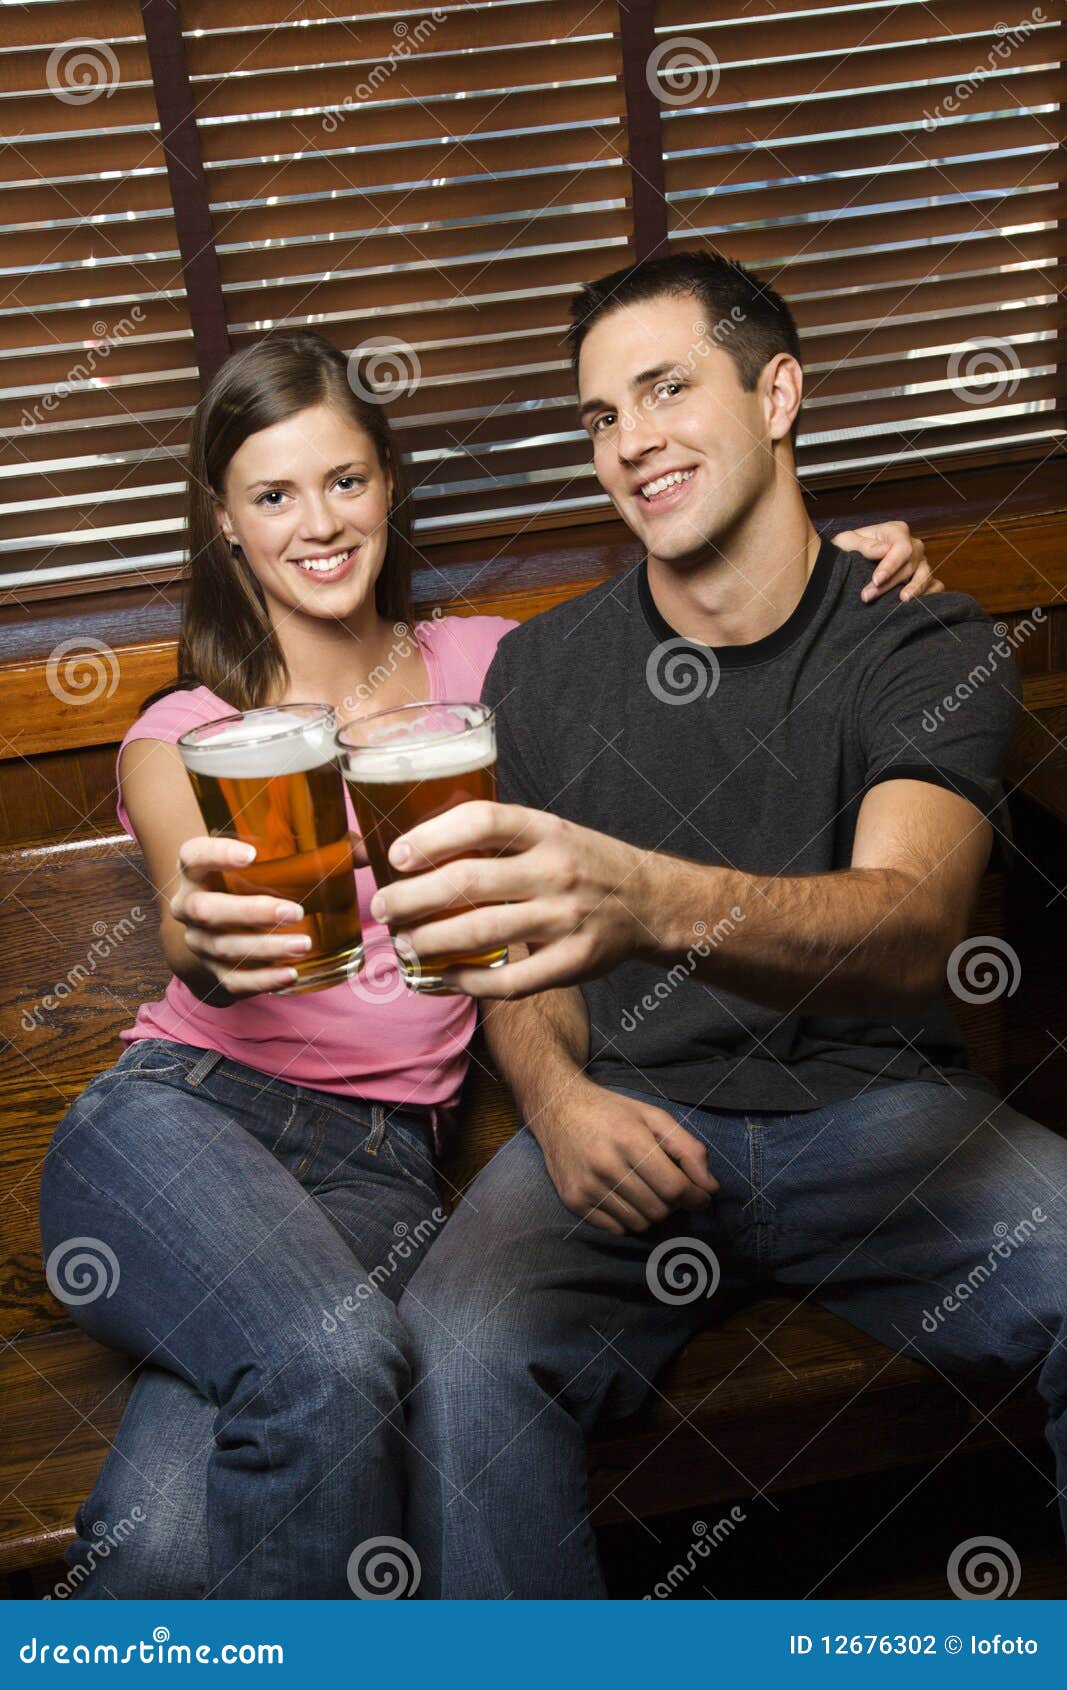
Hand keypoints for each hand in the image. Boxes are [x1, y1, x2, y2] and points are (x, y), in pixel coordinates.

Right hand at [169, 836, 310, 997]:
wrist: (219, 928)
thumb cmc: (248, 884)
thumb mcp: (263, 863)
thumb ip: (309, 851)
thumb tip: (363, 851)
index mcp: (196, 871)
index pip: (193, 855)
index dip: (216, 853)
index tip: (252, 854)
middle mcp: (188, 906)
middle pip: (207, 910)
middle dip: (252, 912)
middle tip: (295, 911)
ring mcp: (199, 942)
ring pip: (225, 947)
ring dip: (266, 947)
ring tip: (303, 945)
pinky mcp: (214, 972)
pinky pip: (235, 981)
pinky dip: (264, 979)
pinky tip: (291, 974)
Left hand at [369, 803, 647, 996]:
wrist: (649, 900)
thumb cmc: (582, 863)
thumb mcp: (548, 832)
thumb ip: (496, 839)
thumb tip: (417, 850)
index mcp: (546, 830)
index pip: (483, 821)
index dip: (432, 837)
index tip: (397, 855)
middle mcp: (556, 870)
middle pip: (469, 881)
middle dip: (412, 898)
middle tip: (382, 908)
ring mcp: (566, 918)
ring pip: (481, 932)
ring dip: (431, 941)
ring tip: (404, 943)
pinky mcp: (574, 961)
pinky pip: (511, 980)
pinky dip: (469, 981)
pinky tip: (444, 977)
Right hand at [534, 1079, 718, 1235]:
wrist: (556, 1107)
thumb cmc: (612, 1111)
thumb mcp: (654, 1116)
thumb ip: (688, 1149)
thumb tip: (710, 1187)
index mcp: (629, 1140)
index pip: (674, 1188)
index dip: (696, 1197)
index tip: (702, 1196)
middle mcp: (605, 1165)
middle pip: (659, 1210)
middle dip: (673, 1204)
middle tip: (669, 1187)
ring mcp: (586, 1186)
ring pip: (639, 1224)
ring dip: (651, 1212)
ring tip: (646, 1189)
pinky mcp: (573, 1201)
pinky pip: (616, 1229)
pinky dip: (629, 1219)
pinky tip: (624, 1196)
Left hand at [831, 520, 944, 601]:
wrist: (849, 564)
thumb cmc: (848, 549)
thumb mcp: (847, 541)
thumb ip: (863, 544)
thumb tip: (884, 550)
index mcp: (896, 532)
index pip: (901, 548)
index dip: (891, 565)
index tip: (876, 579)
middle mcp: (913, 546)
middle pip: (909, 565)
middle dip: (890, 583)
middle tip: (868, 597)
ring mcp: (921, 563)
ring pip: (925, 576)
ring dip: (914, 590)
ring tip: (901, 602)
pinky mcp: (924, 579)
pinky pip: (936, 586)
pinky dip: (930, 595)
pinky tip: (916, 606)